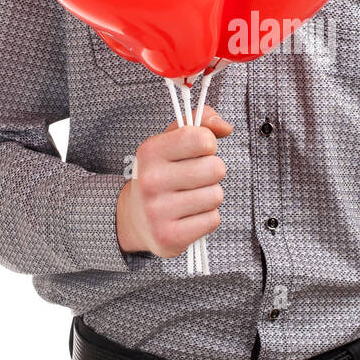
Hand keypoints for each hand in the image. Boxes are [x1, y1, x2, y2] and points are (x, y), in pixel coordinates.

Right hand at [116, 106, 232, 257]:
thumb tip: (226, 127)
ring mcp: (157, 211)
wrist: (134, 218)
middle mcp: (150, 180)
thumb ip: (200, 123)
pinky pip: (212, 220)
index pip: (202, 138)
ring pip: (216, 195)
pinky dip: (207, 218)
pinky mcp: (168, 237)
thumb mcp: (172, 141)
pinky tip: (189, 216)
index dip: (208, 144)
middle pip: (215, 168)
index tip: (198, 152)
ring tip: (190, 198)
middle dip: (212, 172)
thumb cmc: (161, 173)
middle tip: (194, 178)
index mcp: (150, 151)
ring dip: (210, 196)